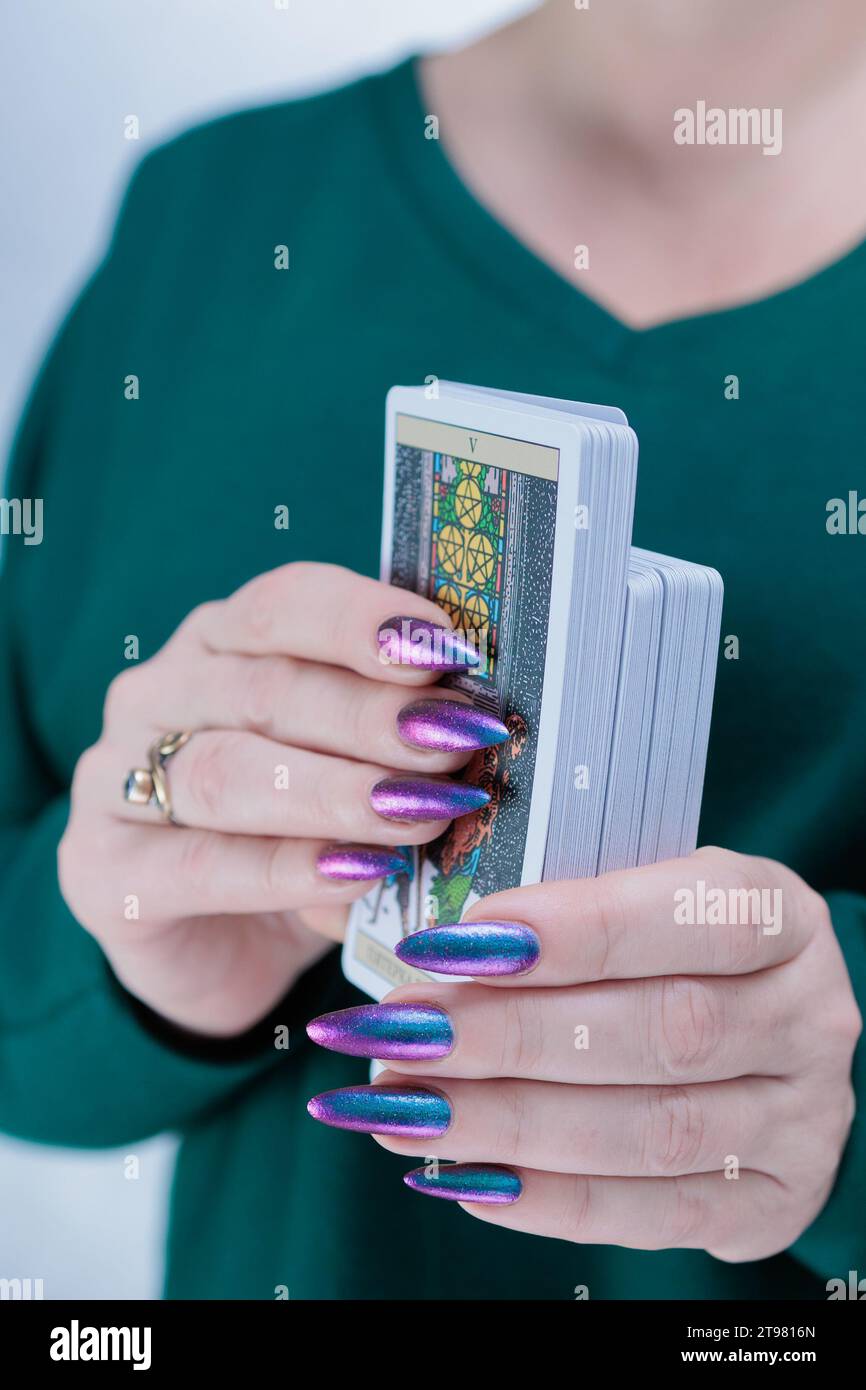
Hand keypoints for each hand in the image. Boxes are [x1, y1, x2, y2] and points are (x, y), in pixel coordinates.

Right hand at [59, 563, 498, 1036]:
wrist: (218, 947)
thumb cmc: (300, 836)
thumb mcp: (351, 775)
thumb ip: (395, 747)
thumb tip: (480, 739)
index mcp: (221, 644)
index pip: (283, 606)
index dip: (363, 620)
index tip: (445, 646)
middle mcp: (159, 695)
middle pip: (266, 688)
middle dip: (371, 714)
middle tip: (453, 740)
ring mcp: (115, 780)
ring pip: (230, 772)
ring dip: (337, 792)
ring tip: (419, 812)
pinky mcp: (102, 872)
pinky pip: (201, 864)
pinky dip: (286, 870)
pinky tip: (355, 876)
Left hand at [308, 847, 860, 1260]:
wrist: (758, 1036)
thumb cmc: (666, 946)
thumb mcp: (636, 892)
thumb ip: (560, 909)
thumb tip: (432, 943)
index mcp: (779, 912)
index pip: (687, 914)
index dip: (574, 929)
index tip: (459, 937)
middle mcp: (807, 1016)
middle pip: (660, 1030)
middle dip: (513, 1033)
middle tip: (401, 1031)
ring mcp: (802, 1119)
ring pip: (651, 1131)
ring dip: (510, 1123)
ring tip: (401, 1108)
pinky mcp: (770, 1202)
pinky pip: (654, 1214)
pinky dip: (549, 1200)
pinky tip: (462, 1174)